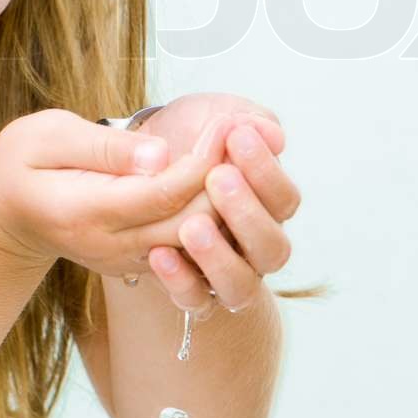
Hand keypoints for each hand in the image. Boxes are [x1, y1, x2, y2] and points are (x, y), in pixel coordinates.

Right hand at [0, 108, 245, 279]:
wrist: (5, 213)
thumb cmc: (21, 163)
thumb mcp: (46, 137)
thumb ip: (103, 148)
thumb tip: (158, 155)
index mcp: (86, 212)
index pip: (163, 193)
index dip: (202, 160)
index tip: (225, 123)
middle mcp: (111, 246)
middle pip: (190, 223)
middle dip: (225, 180)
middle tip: (244, 134)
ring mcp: (126, 260)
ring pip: (195, 242)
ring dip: (225, 201)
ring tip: (240, 152)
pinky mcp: (139, 261)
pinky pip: (186, 247)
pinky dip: (211, 214)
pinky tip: (222, 175)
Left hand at [133, 95, 299, 314]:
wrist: (134, 168)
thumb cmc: (183, 139)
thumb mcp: (211, 116)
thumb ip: (246, 120)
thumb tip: (272, 133)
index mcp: (267, 205)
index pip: (283, 199)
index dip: (266, 171)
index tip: (237, 136)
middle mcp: (254, 245)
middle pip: (273, 248)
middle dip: (247, 212)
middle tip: (217, 177)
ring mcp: (226, 273)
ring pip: (242, 286)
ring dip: (219, 257)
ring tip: (191, 227)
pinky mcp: (191, 292)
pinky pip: (195, 301)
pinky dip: (180, 281)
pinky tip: (159, 254)